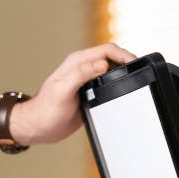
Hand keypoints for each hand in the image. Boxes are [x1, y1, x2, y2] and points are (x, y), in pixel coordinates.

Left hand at [13, 42, 136, 144]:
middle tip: (140, 72)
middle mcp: (82, 68)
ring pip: (111, 71)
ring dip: (123, 73)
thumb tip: (102, 64)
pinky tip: (122, 92)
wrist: (38, 127)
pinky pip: (107, 84)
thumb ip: (80, 74)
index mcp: (77, 62)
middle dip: (127, 62)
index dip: (123, 54)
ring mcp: (86, 81)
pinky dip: (117, 85)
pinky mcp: (88, 93)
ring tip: (135, 80)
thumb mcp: (62, 90)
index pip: (107, 50)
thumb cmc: (45, 110)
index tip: (136, 64)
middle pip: (112, 58)